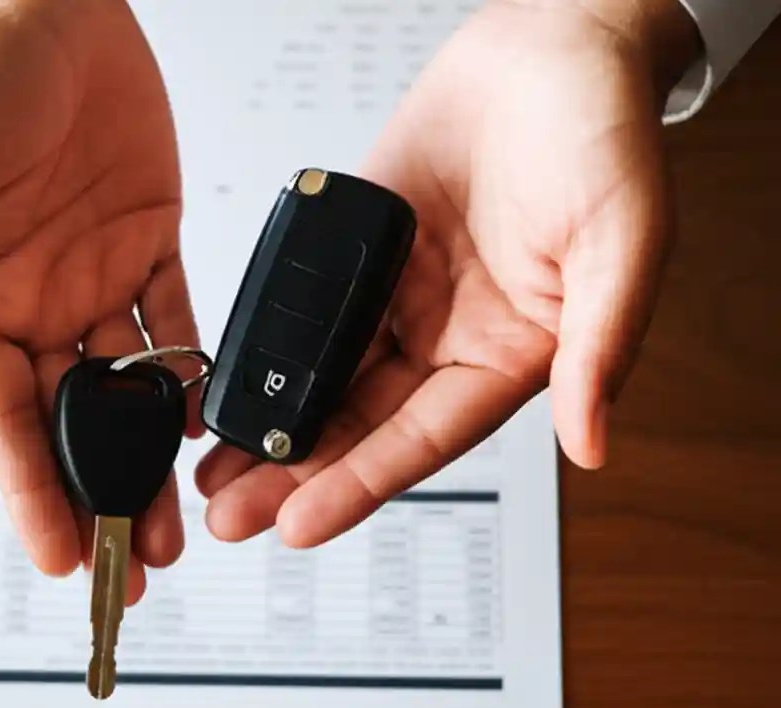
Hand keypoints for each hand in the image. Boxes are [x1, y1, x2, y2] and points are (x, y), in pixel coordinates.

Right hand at [0, 0, 199, 603]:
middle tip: (137, 568)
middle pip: (73, 425)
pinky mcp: (150, 242)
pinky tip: (214, 422)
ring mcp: (95, 280)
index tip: (60, 558)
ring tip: (181, 524)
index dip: (31, 494)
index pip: (4, 422)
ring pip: (133, 392)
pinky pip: (180, 322)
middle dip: (101, 498)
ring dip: (155, 457)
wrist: (41, 8)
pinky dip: (198, 373)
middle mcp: (35, 306)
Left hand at [196, 0, 701, 546]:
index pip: (425, 440)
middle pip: (361, 424)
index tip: (299, 526)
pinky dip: (271, 346)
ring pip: (325, 377)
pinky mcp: (365, 248)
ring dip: (273, 424)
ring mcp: (401, 294)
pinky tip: (234, 376)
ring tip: (216, 467)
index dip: (359, 485)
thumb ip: (601, 345)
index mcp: (511, 352)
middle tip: (231, 514)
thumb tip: (592, 443)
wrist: (551, 41)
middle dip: (295, 475)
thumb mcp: (623, 241)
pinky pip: (311, 308)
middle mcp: (448, 334)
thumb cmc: (602, 131)